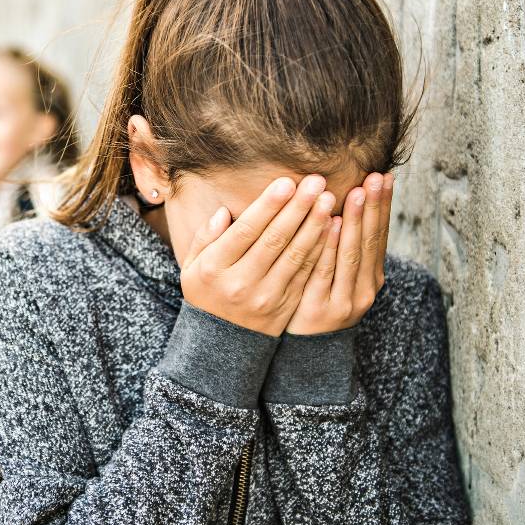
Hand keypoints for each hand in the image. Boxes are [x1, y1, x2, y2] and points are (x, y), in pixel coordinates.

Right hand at [180, 175, 335, 335]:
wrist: (221, 343)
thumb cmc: (207, 292)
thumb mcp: (192, 266)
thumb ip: (205, 237)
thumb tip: (224, 212)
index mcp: (215, 268)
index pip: (246, 231)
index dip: (268, 206)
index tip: (287, 182)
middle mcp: (241, 282)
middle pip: (274, 240)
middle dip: (298, 208)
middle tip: (316, 182)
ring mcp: (266, 296)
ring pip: (295, 255)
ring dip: (314, 225)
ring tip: (328, 199)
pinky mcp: (286, 305)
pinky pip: (306, 273)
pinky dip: (320, 249)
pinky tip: (331, 228)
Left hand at [286, 172, 393, 334]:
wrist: (304, 352)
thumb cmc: (317, 303)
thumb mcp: (337, 277)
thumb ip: (342, 247)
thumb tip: (343, 204)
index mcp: (371, 277)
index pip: (379, 235)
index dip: (383, 206)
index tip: (384, 176)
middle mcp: (365, 288)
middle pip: (370, 241)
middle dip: (373, 207)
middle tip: (375, 177)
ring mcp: (345, 300)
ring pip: (351, 254)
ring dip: (356, 222)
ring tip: (358, 192)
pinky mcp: (322, 309)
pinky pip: (325, 271)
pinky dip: (330, 247)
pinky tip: (332, 224)